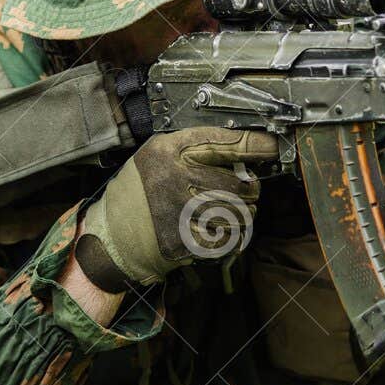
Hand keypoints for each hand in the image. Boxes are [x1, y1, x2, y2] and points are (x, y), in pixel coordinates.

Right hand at [77, 128, 278, 287]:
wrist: (112, 235)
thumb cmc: (139, 192)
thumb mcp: (158, 155)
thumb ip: (194, 150)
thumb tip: (243, 150)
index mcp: (169, 151)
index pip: (224, 142)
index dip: (255, 144)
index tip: (272, 146)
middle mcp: (175, 178)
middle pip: (239, 183)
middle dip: (251, 189)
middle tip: (249, 190)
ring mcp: (181, 212)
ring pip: (239, 213)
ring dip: (246, 214)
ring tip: (238, 211)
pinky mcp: (184, 241)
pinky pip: (229, 238)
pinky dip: (233, 236)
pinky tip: (223, 230)